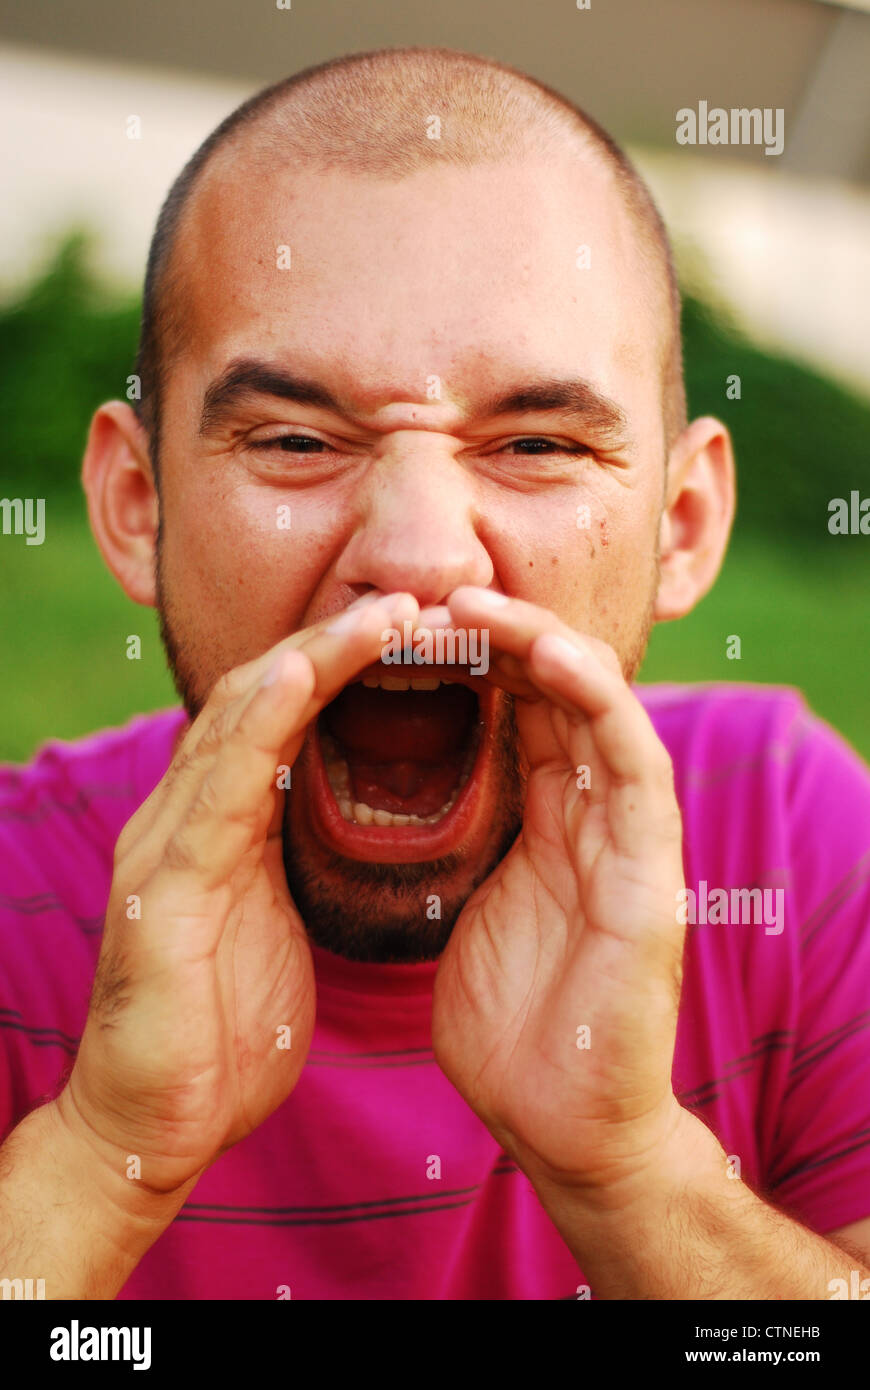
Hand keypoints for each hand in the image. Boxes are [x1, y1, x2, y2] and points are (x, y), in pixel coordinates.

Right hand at [60, 590, 418, 1195]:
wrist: (149, 1126)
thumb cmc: (219, 1028)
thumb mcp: (270, 921)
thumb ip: (287, 856)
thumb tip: (333, 809)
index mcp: (217, 826)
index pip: (280, 716)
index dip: (341, 665)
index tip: (415, 632)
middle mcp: (183, 818)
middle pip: (261, 697)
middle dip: (335, 642)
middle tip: (411, 599)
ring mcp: (165, 849)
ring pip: (238, 722)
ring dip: (311, 659)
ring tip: (381, 614)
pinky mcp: (163, 897)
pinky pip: (216, 793)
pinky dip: (257, 726)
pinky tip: (297, 678)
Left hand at [431, 587, 686, 1200]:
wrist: (562, 1126)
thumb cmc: (511, 1025)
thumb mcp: (467, 908)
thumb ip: (463, 843)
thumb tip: (400, 796)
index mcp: (549, 822)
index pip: (518, 711)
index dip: (471, 658)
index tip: (407, 621)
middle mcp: (593, 816)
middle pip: (554, 693)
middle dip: (497, 635)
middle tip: (430, 592)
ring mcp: (628, 840)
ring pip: (600, 708)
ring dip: (543, 646)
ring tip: (479, 606)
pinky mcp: (651, 876)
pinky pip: (635, 767)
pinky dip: (598, 702)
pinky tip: (551, 657)